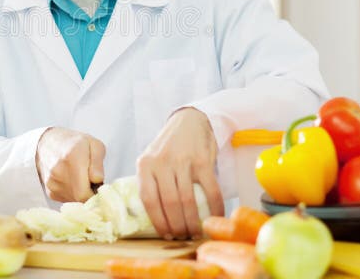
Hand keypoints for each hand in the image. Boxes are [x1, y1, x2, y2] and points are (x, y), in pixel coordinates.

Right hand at [35, 127, 105, 202]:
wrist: (48, 143)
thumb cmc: (76, 143)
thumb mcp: (94, 145)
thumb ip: (98, 163)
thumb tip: (98, 180)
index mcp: (72, 157)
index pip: (84, 192)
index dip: (95, 195)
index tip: (100, 188)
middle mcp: (58, 171)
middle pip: (79, 198)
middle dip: (90, 194)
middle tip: (93, 183)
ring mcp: (51, 183)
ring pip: (73, 200)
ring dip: (81, 193)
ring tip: (81, 179)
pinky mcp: (49, 191)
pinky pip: (66, 199)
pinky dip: (72, 194)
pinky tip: (72, 181)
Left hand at [136, 107, 224, 238]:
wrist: (188, 121)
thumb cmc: (168, 147)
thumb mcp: (150, 160)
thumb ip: (150, 182)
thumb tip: (152, 218)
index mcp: (145, 164)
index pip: (148, 200)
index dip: (158, 222)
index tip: (166, 235)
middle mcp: (162, 162)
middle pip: (170, 203)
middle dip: (177, 226)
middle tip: (183, 237)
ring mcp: (183, 160)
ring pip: (188, 200)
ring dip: (193, 222)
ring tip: (195, 232)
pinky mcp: (203, 161)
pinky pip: (210, 191)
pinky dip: (214, 208)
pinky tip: (214, 217)